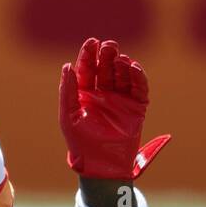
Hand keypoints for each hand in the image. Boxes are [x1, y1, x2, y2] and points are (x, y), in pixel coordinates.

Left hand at [59, 37, 170, 180]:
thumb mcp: (69, 116)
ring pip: (123, 75)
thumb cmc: (81, 143)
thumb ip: (67, 91)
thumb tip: (66, 66)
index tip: (92, 42)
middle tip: (109, 46)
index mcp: (85, 95)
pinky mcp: (136, 107)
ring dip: (122, 64)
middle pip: (106, 68)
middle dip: (107, 55)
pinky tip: (133, 68)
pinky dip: (137, 77)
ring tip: (120, 59)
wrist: (101, 164)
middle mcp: (103, 94)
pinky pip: (139, 88)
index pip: (87, 69)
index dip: (89, 55)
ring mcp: (120, 99)